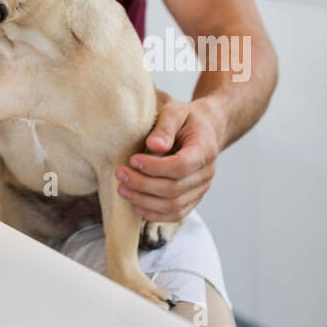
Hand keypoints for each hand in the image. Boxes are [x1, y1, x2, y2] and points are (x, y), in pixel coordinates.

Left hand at [114, 97, 222, 222]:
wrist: (203, 130)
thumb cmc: (186, 120)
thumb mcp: (175, 112)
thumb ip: (165, 127)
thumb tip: (153, 146)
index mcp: (204, 149)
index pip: (181, 166)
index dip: (155, 167)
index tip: (133, 160)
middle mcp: (206, 173)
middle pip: (174, 189)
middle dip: (143, 184)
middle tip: (120, 174)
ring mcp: (201, 189)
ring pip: (174, 206)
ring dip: (145, 202)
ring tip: (123, 190)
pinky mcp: (193, 198)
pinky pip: (177, 214)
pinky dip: (156, 214)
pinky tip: (137, 207)